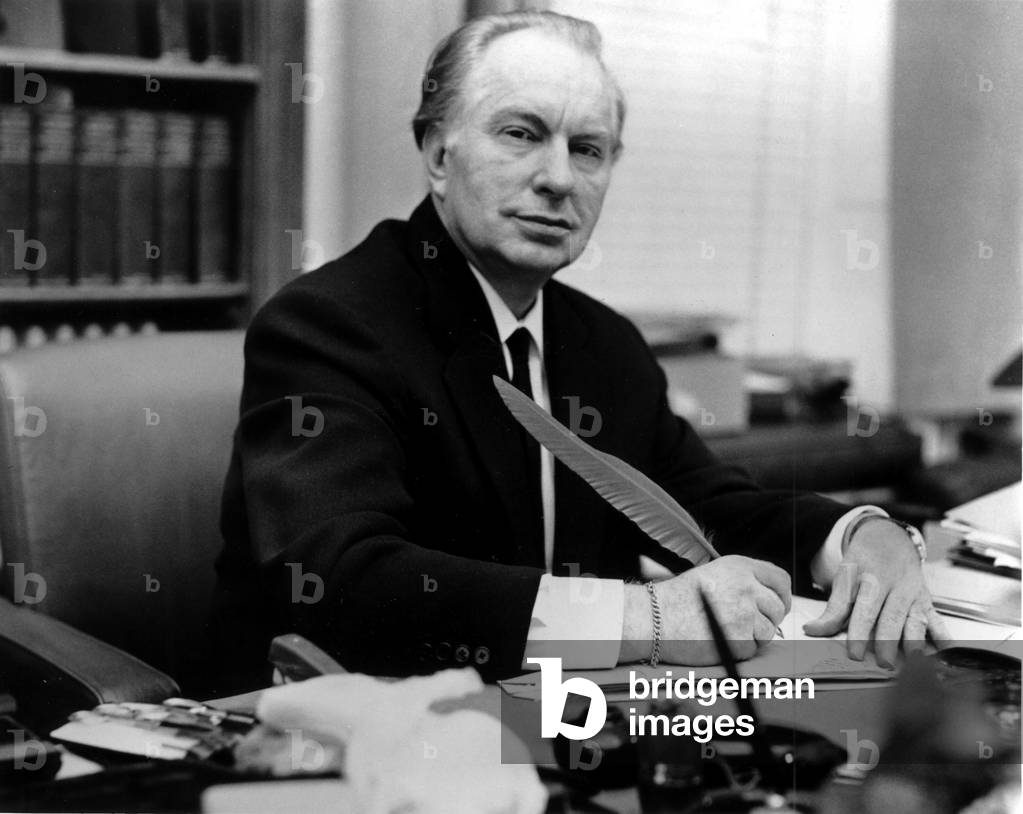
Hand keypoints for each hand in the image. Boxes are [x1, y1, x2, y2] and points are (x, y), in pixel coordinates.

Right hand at [622, 555, 791, 664]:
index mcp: (739, 566)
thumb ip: (743, 579)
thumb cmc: (678, 599)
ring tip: (726, 631)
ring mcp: (744, 612)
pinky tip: (719, 641)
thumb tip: (772, 596)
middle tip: (749, 625)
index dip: (781, 595)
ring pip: (768, 631)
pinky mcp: (739, 638)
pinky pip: (752, 649)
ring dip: (753, 636)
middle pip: (777, 608)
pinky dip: (739, 650)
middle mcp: (745, 585)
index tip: (776, 606)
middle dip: (768, 620)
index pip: (780, 579)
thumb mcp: (712, 574)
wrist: (654, 618)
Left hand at [803, 519, 950, 665]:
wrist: (890, 539)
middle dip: (889, 641)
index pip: (865, 609)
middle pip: (893, 617)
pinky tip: (947, 654)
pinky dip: (944, 637)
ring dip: (916, 642)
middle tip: (884, 663)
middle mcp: (898, 586)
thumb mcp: (845, 576)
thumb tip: (812, 630)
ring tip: (913, 662)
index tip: (855, 653)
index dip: (860, 632)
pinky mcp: (927, 602)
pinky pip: (938, 620)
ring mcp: (915, 594)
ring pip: (917, 620)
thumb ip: (833, 608)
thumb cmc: (864, 561)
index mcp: (873, 579)